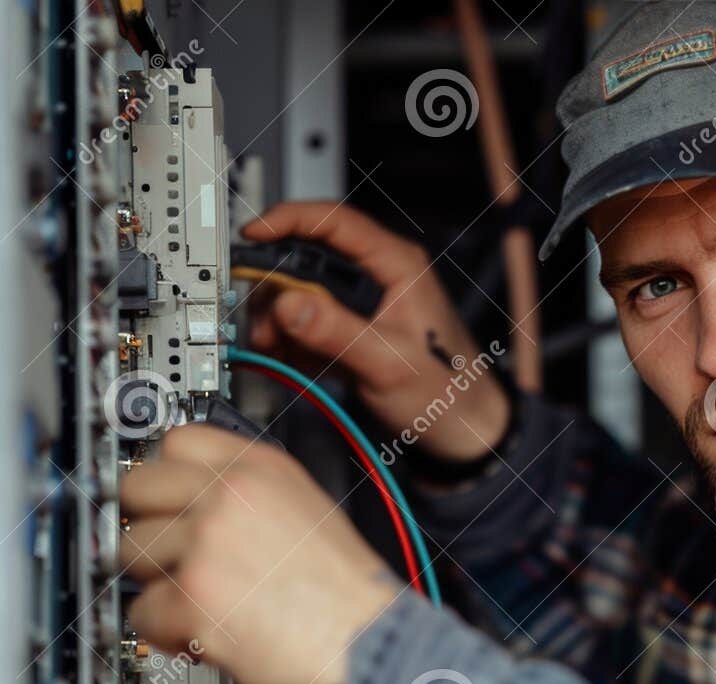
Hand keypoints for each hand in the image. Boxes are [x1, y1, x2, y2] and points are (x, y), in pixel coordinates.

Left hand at [118, 423, 398, 683]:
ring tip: (201, 604)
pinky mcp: (195, 598)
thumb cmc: (348, 597)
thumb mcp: (307, 511)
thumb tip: (189, 504)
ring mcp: (209, 543)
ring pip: (130, 552)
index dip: (163, 478)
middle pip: (136, 490)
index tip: (160, 500)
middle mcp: (231, 495)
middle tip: (174, 561)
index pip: (176, 441)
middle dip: (147, 530)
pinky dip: (166, 634)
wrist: (371, 646)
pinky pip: (141, 612)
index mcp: (262, 469)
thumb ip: (248, 497)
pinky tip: (206, 635)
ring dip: (156, 586)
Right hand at [241, 201, 509, 463]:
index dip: (289, 220)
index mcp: (397, 266)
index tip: (252, 233)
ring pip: (303, 293)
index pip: (336, 222)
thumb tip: (288, 304)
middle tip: (259, 316)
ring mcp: (362, 304)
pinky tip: (286, 358)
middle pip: (310, 258)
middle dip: (276, 287)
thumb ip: (336, 332)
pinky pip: (308, 324)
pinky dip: (291, 339)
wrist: (463, 432)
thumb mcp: (386, 362)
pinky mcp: (352, 331)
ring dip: (279, 318)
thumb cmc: (447, 394)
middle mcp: (378, 277)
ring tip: (273, 346)